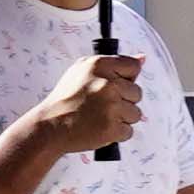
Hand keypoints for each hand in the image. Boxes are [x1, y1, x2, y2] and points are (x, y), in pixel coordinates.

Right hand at [27, 49, 145, 161]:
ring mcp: (111, 106)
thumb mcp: (82, 69)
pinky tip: (101, 128)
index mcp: (100, 65)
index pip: (133, 67)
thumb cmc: (66, 99)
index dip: (127, 78)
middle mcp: (108, 84)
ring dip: (122, 118)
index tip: (116, 86)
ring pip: (135, 113)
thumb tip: (141, 59)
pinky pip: (128, 131)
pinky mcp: (112, 127)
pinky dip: (117, 134)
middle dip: (124, 101)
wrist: (51, 125)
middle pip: (137, 93)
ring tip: (101, 117)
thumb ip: (113, 63)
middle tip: (103, 105)